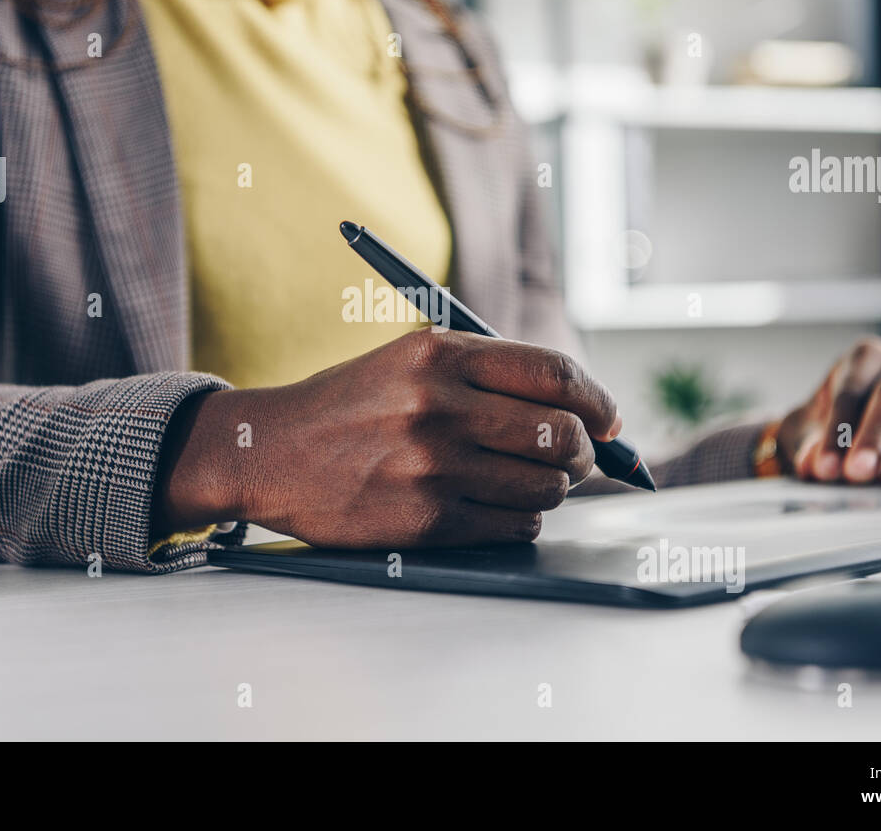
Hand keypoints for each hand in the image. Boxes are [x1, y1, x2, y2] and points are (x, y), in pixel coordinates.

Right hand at [155, 330, 619, 547]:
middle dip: (583, 452)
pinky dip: (520, 520)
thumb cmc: (351, 405)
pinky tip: (496, 507)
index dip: (599, 401)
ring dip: (551, 489)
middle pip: (562, 435)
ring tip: (527, 481)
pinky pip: (513, 526)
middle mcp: (439, 406)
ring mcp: (432, 466)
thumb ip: (490, 376)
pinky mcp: (424, 519)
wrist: (270, 451)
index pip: (556, 375)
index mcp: (441, 354)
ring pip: (545, 487)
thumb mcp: (411, 362)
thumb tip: (585, 413)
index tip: (610, 419)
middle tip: (576, 458)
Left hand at [776, 336, 880, 484]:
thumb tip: (812, 464)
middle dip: (876, 433)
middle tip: (860, 470)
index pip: (850, 389)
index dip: (836, 429)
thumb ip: (809, 450)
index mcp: (863, 358)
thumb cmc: (829, 431)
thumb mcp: (808, 438)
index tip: (824, 468)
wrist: (854, 442)